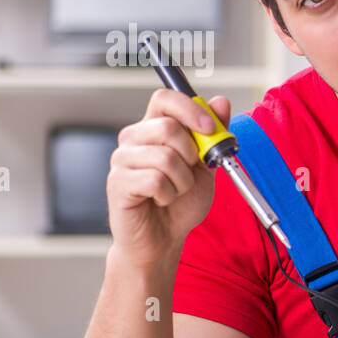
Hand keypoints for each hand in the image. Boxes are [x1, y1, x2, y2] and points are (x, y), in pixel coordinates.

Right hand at [107, 88, 231, 269]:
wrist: (165, 238)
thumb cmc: (182, 202)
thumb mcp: (207, 166)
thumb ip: (213, 135)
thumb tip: (221, 102)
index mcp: (154, 128)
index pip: (164, 98)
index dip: (190, 108)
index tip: (210, 128)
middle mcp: (134, 138)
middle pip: (167, 126)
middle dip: (192, 154)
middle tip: (190, 172)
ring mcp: (122, 159)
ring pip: (165, 156)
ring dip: (183, 180)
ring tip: (176, 190)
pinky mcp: (117, 182)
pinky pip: (155, 180)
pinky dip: (169, 194)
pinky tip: (162, 200)